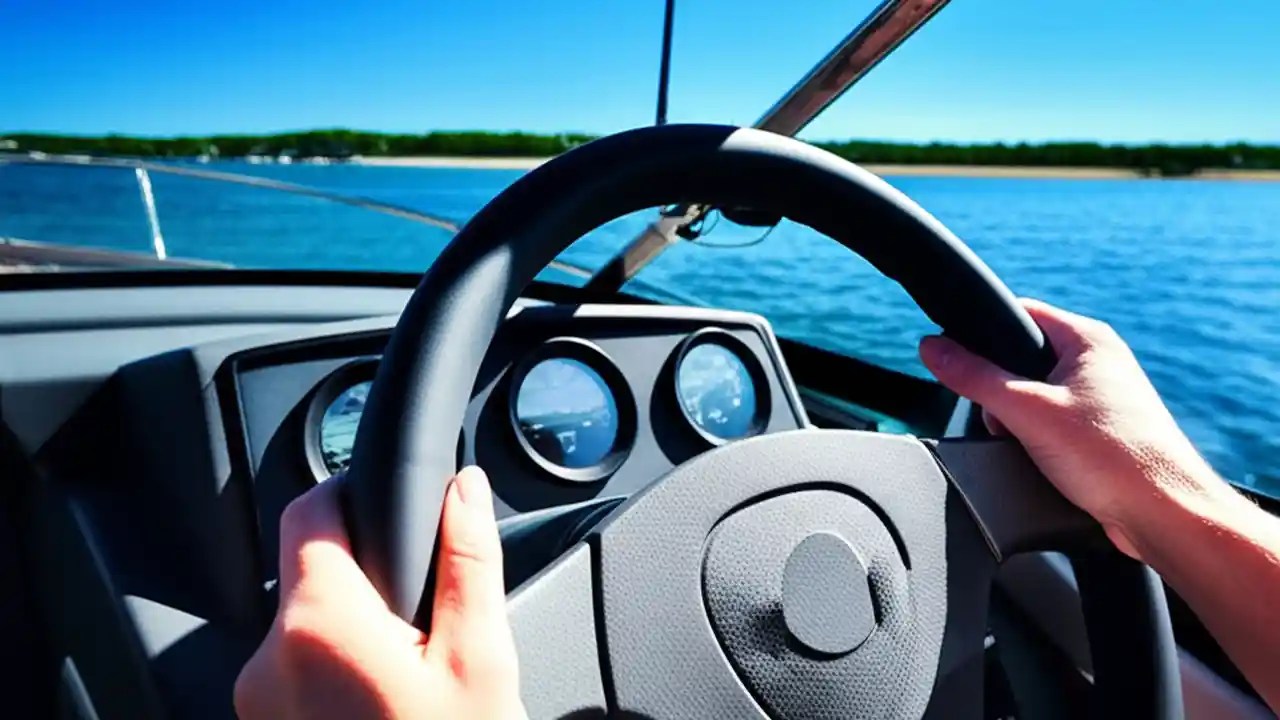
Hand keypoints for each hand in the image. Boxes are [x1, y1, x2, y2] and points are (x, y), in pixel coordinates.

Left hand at [234, 467, 526, 719]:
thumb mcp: (478, 657)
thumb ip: (468, 559)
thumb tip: (461, 489)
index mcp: (320, 622)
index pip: (309, 510)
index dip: (351, 492)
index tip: (388, 506)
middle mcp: (269, 658)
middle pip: (307, 569)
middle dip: (364, 573)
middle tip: (421, 613)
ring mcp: (258, 702)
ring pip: (303, 623)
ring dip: (351, 625)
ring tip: (409, 669)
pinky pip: (295, 671)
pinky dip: (334, 668)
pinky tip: (383, 701)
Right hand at [919, 299, 1228, 560]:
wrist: (1163, 514)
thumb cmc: (1113, 456)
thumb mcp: (1025, 410)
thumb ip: (974, 377)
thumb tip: (932, 348)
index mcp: (1088, 340)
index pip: (1021, 313)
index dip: (984, 333)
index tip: (959, 359)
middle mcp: (1100, 364)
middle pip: (1021, 361)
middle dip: (1000, 393)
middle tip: (1007, 420)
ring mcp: (1103, 400)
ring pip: (1033, 400)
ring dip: (1018, 423)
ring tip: (1032, 447)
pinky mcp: (1101, 435)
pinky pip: (1051, 428)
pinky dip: (1038, 444)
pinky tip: (1046, 464)